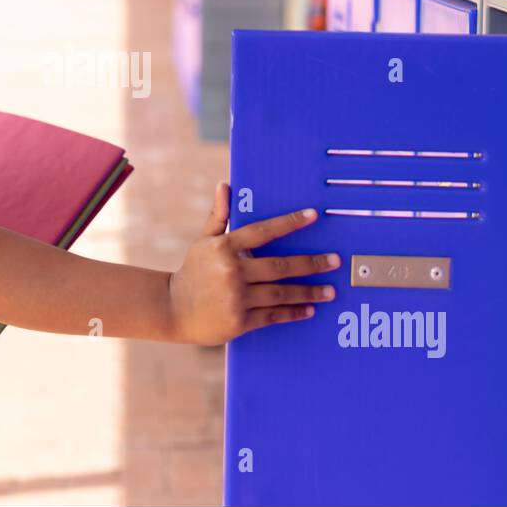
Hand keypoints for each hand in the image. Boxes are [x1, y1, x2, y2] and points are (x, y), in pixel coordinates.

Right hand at [168, 181, 338, 345]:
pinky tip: (309, 310)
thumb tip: (225, 185)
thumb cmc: (192, 272)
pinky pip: (273, 315)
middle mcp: (232, 271)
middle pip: (281, 266)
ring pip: (281, 293)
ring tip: (331, 290)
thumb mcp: (203, 242)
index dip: (290, 222)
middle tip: (334, 261)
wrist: (172, 309)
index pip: (263, 231)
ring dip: (309, 292)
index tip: (314, 216)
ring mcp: (237, 298)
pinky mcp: (239, 322)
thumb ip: (219, 215)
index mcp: (225, 247)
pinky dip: (293, 313)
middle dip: (311, 264)